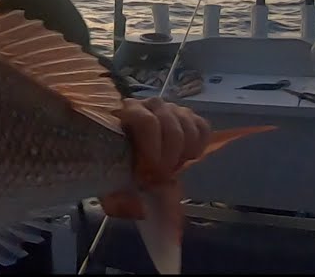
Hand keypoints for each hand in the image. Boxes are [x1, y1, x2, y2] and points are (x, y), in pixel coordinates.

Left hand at [99, 97, 211, 218]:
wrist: (129, 162)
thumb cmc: (116, 171)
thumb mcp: (112, 188)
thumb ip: (122, 199)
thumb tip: (138, 209)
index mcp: (123, 114)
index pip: (146, 121)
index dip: (152, 150)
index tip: (147, 175)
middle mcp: (147, 105)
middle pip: (169, 124)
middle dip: (169, 156)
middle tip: (160, 177)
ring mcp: (168, 108)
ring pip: (188, 124)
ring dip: (182, 152)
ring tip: (170, 168)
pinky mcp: (186, 116)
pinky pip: (202, 126)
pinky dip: (198, 145)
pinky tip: (186, 158)